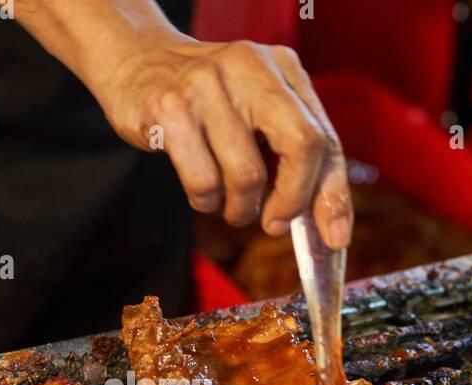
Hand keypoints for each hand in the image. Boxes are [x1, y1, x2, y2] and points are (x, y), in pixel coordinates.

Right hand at [91, 37, 352, 249]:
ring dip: (239, 207)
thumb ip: (293, 154)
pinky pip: (203, 181)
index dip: (333, 194)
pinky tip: (201, 192)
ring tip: (228, 203)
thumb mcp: (257, 109)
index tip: (334, 236)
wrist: (137, 60)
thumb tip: (327, 224)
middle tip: (275, 224)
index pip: (324, 137)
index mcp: (283, 67)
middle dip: (293, 200)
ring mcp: (208, 87)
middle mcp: (251, 69)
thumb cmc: (206, 99)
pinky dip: (205, 200)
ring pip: (247, 175)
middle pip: (301, 146)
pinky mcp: (170, 110)